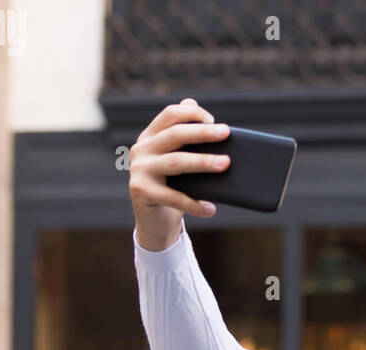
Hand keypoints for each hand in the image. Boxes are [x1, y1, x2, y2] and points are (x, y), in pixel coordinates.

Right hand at [128, 98, 231, 251]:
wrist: (155, 221)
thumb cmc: (172, 187)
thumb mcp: (177, 160)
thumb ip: (184, 138)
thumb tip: (201, 112)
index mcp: (151, 137)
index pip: (170, 114)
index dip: (191, 113)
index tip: (213, 120)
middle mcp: (142, 149)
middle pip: (175, 134)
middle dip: (202, 133)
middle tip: (226, 133)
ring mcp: (139, 169)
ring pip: (176, 162)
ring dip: (202, 162)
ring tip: (225, 164)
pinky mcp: (141, 190)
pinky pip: (173, 197)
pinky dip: (194, 204)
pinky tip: (211, 209)